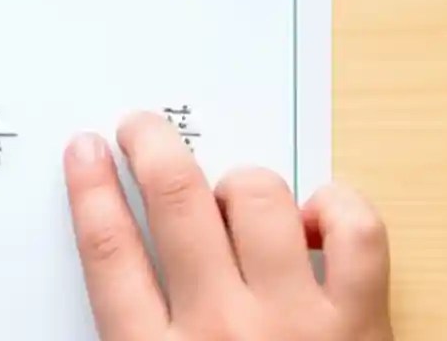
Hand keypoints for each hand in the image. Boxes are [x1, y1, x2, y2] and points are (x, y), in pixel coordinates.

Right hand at [63, 112, 393, 340]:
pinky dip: (336, 207)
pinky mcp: (361, 320)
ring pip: (257, 197)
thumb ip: (133, 338)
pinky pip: (354, 230)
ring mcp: (294, 319)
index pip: (108, 250)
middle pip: (174, 201)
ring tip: (232, 192)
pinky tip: (314, 219)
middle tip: (141, 126)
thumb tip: (115, 281)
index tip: (85, 151)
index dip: (90, 189)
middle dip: (151, 145)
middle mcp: (220, 329)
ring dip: (238, 181)